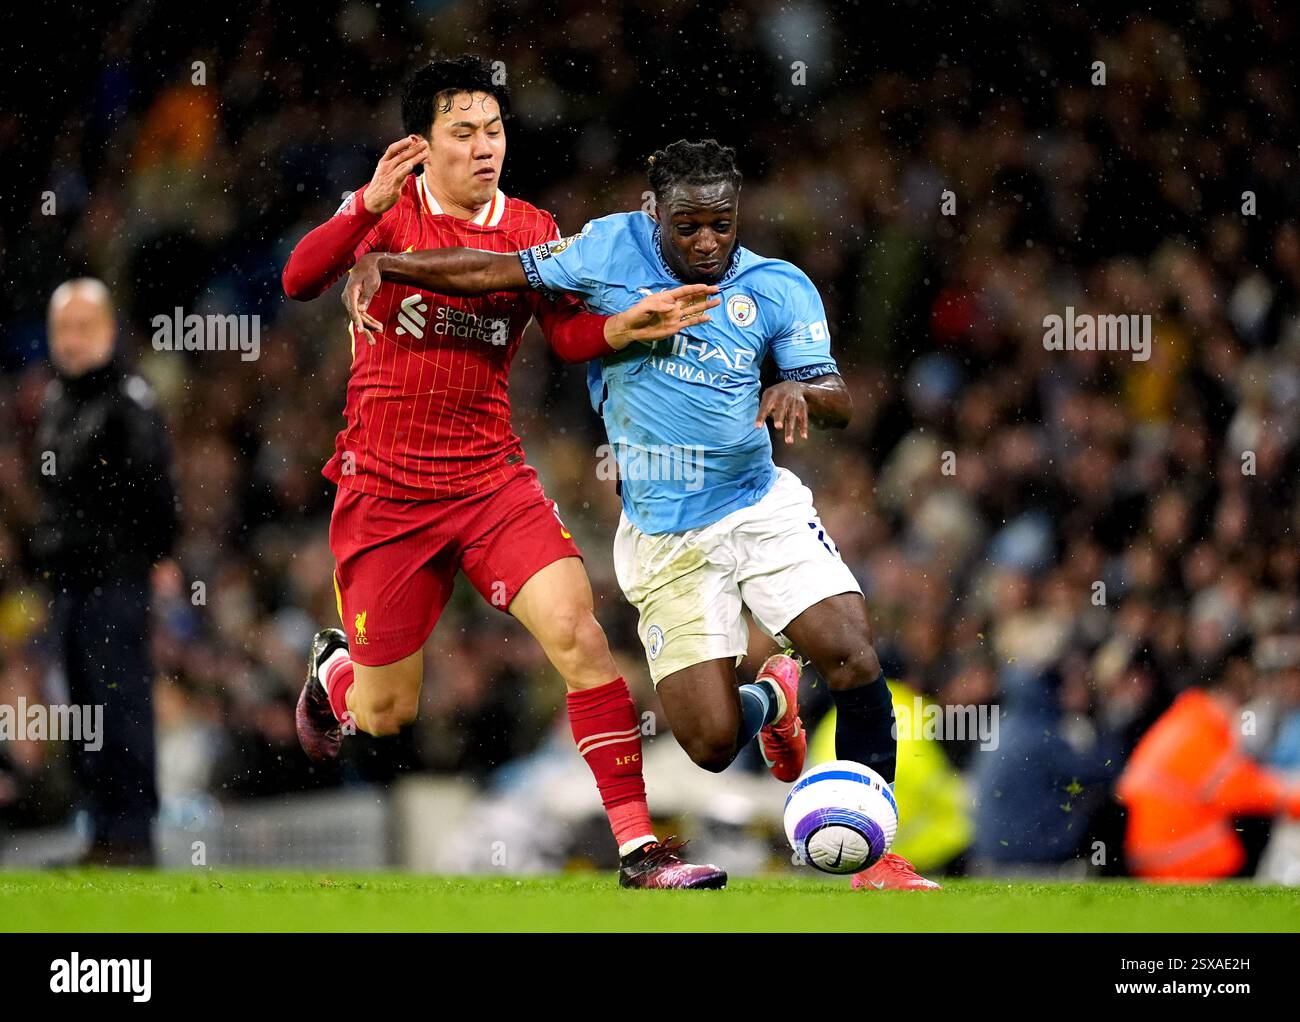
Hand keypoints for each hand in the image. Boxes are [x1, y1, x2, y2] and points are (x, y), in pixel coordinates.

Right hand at [343, 252, 384, 341]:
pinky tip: (378, 327)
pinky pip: (361, 314)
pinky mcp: (355, 303)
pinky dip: (369, 321)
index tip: (361, 331)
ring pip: (359, 317)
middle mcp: (348, 298)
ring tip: (379, 335)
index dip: (357, 321)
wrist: (368, 265)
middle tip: (373, 342)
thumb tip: (361, 310)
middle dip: (365, 329)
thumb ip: (366, 296)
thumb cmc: (371, 273)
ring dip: (369, 327)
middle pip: (356, 316)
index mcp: (350, 292)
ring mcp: (351, 301)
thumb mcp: (372, 283)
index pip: (353, 310)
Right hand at [363, 135, 429, 214]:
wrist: (372, 201)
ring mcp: (389, 175)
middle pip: (401, 154)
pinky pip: (399, 175)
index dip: (402, 143)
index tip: (411, 139)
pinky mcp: (392, 185)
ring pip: (403, 163)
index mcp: (384, 162)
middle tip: (424, 143)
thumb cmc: (381, 187)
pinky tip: (411, 165)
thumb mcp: (387, 174)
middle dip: (414, 148)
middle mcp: (386, 167)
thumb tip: (410, 163)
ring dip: (415, 157)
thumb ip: (399, 168)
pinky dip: (405, 169)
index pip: (392, 149)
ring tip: (425, 153)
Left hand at [603, 284, 719, 348]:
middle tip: (717, 289)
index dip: (695, 288)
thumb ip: (658, 305)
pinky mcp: (675, 327)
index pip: (684, 291)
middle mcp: (674, 305)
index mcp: (667, 297)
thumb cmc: (636, 314)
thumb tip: (672, 307)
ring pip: (693, 309)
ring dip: (705, 306)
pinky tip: (708, 317)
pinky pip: (689, 323)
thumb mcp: (644, 306)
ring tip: (717, 302)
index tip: (706, 286)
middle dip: (704, 294)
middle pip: (692, 298)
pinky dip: (698, 320)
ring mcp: (675, 316)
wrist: (632, 329)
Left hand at [756, 381, 809, 444]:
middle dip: (779, 418)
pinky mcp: (802, 407)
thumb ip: (764, 408)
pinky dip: (804, 427)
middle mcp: (784, 398)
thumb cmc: (776, 395)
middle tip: (777, 427)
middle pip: (781, 409)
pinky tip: (803, 436)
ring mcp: (794, 403)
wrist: (795, 385)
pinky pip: (803, 418)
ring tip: (788, 441)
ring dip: (790, 429)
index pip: (765, 406)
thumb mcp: (767, 395)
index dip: (761, 416)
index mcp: (772, 395)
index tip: (757, 427)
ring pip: (792, 417)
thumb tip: (759, 423)